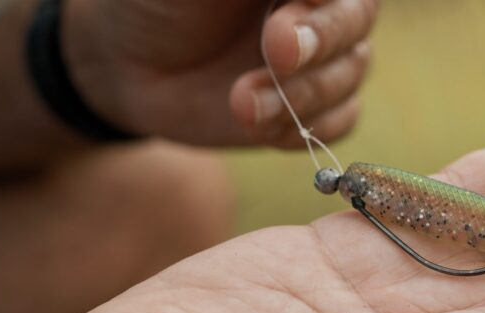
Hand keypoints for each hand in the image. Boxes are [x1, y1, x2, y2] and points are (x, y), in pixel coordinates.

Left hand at [63, 0, 376, 145]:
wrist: (130, 67)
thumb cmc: (159, 5)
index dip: (322, 4)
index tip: (292, 10)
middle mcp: (322, 7)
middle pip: (354, 21)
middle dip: (318, 42)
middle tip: (276, 52)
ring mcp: (323, 58)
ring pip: (348, 75)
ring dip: (298, 95)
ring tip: (240, 102)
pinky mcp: (316, 108)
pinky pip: (340, 121)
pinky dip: (304, 128)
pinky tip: (259, 124)